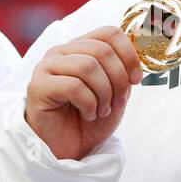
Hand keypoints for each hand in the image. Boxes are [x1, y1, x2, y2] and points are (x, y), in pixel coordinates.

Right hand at [24, 26, 143, 161]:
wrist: (69, 148)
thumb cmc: (91, 118)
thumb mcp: (116, 91)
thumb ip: (124, 69)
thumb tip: (142, 49)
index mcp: (80, 47)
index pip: (109, 33)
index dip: (129, 54)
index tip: (136, 79)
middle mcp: (61, 52)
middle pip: (101, 50)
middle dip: (118, 79)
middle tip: (118, 102)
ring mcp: (47, 67)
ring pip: (88, 66)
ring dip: (103, 94)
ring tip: (102, 110)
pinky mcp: (38, 86)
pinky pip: (73, 86)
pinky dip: (89, 104)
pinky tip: (87, 114)